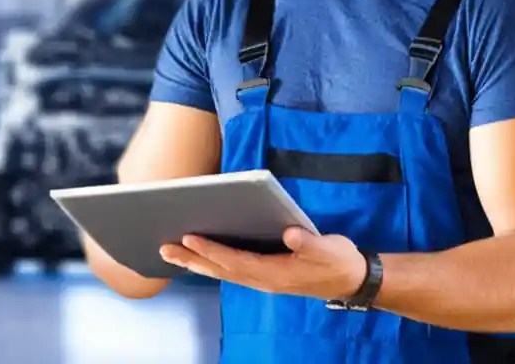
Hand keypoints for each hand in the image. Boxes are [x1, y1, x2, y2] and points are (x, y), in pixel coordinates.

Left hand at [159, 227, 366, 300]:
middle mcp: (262, 279)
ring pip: (221, 271)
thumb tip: (292, 234)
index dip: (212, 250)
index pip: (235, 260)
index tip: (189, 238)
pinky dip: (209, 263)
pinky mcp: (262, 275)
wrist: (351, 280)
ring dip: (195, 262)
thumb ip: (311, 244)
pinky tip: (195, 256)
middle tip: (163, 248)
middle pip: (220, 269)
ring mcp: (261, 280)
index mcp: (275, 273)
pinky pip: (228, 270)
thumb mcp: (330, 250)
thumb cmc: (338, 261)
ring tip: (169, 252)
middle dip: (191, 258)